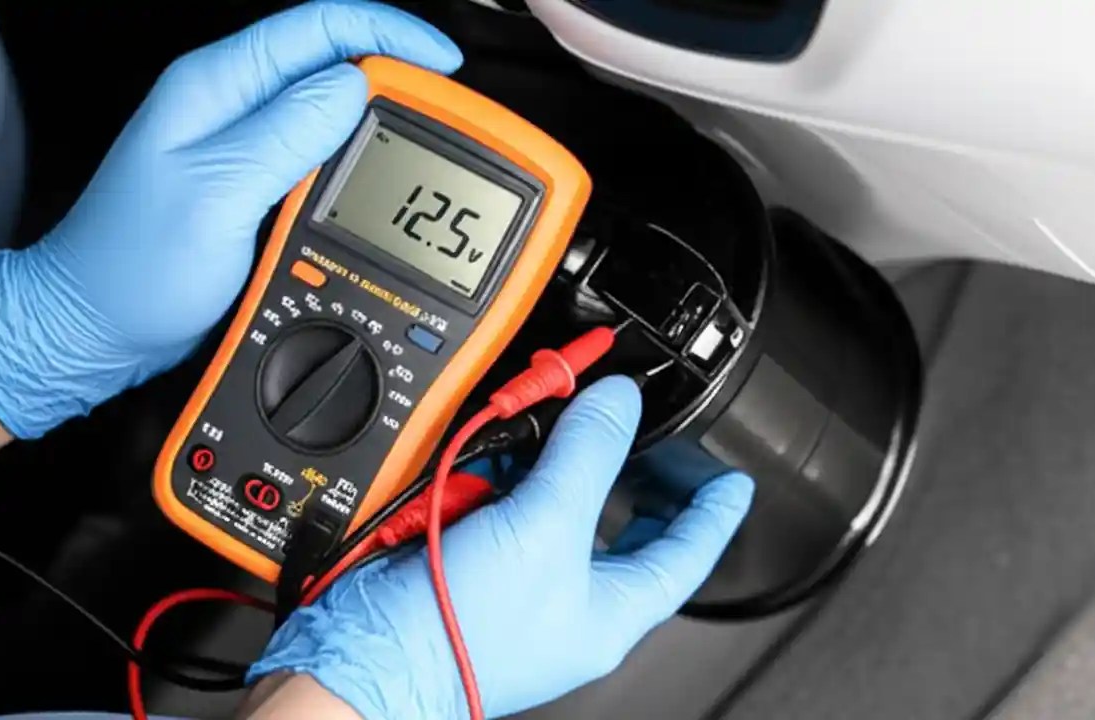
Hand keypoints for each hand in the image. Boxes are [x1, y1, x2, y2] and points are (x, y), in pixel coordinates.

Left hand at [0, 1, 460, 437]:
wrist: (96, 331)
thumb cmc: (130, 269)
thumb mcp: (215, 195)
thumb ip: (286, 137)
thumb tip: (355, 89)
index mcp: (217, 87)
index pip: (318, 27)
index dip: (390, 34)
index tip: (442, 66)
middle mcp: (233, 109)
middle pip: (336, 66)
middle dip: (398, 83)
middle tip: (445, 121)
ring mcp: (246, 149)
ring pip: (335, 117)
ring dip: (383, 131)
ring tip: (423, 158)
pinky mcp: (257, 189)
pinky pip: (323, 162)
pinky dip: (361, 170)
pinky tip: (380, 193)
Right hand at [248, 377, 755, 719]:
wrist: (361, 657)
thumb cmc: (460, 636)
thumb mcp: (545, 528)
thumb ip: (589, 456)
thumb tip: (618, 403)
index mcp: (609, 609)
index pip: (685, 555)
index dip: (714, 513)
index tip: (733, 482)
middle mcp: (567, 596)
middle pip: (619, 521)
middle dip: (627, 470)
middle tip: (644, 433)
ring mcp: (519, 578)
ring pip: (554, 501)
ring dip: (549, 460)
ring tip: (557, 424)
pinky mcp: (472, 558)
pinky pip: (500, 501)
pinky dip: (497, 472)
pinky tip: (491, 455)